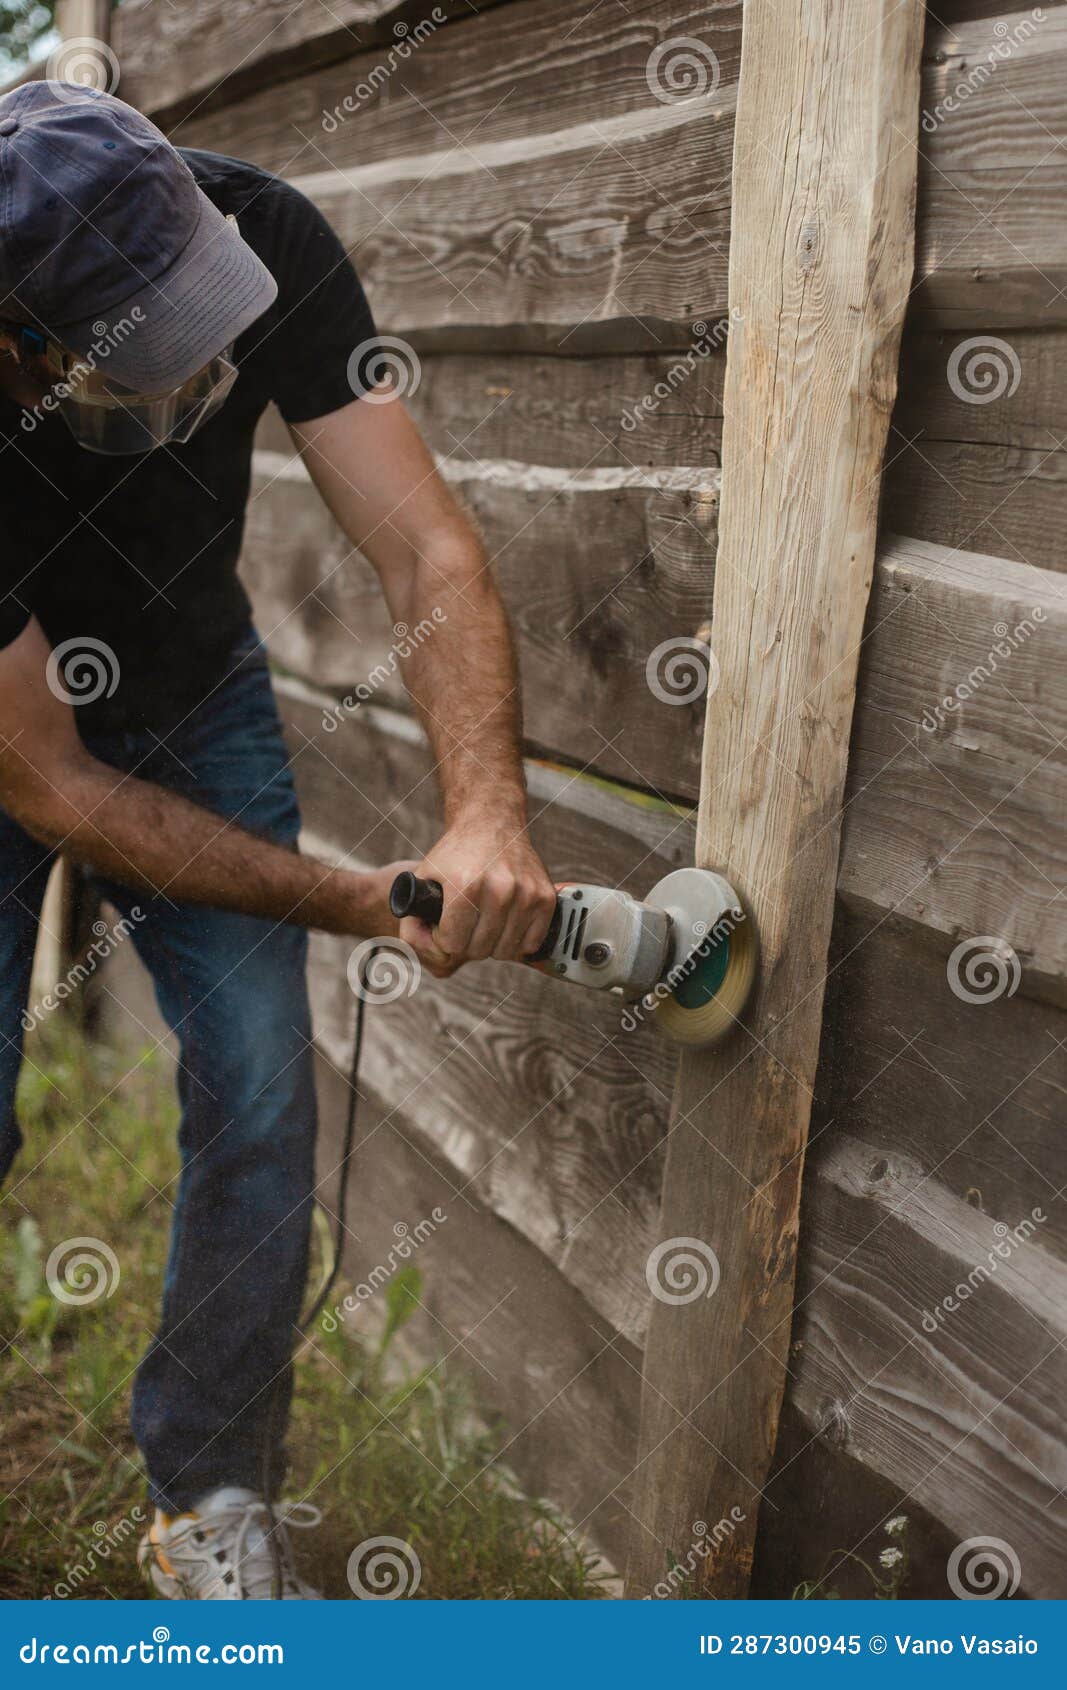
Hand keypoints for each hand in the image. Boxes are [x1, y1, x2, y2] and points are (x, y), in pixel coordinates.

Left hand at [397, 812, 555, 973]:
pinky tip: (505, 922)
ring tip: (483, 922)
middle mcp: (500, 889)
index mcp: (466, 885)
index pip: (453, 944)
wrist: (491, 823)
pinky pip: (530, 943)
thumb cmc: (455, 854)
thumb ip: (412, 921)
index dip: (444, 938)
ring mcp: (526, 894)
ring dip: (491, 943)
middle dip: (466, 942)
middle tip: (464, 923)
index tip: (445, 924)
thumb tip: (429, 955)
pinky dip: (516, 940)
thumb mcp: (423, 878)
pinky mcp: (545, 898)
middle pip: (479, 950)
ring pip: (504, 951)